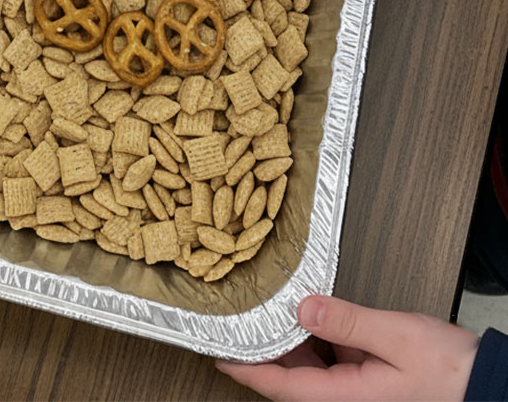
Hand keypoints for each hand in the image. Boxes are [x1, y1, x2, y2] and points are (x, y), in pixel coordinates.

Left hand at [215, 295, 477, 401]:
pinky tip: (305, 312)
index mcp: (346, 398)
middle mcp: (346, 398)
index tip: (219, 354)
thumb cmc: (449, 371)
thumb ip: (348, 323)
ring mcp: (355, 388)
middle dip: (261, 351)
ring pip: (308, 366)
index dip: (247, 370)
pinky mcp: (366, 375)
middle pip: (290, 377)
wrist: (483, 382)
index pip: (282, 387)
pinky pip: (329, 358)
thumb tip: (303, 308)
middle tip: (233, 321)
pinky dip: (314, 336)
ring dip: (287, 341)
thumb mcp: (396, 337)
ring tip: (262, 310)